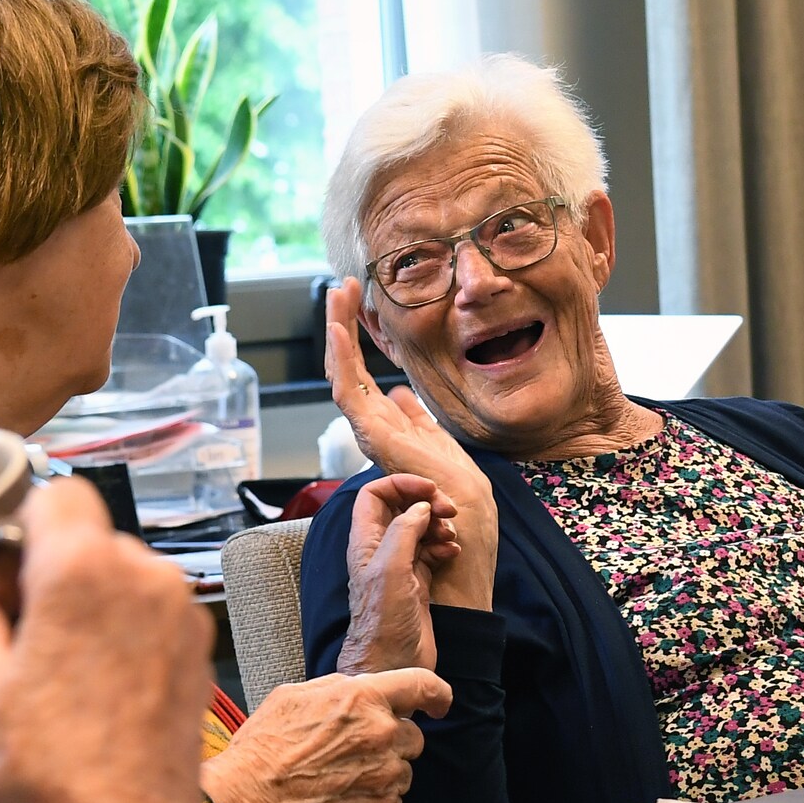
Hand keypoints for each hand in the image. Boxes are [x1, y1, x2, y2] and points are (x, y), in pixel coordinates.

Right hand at [0, 478, 208, 802]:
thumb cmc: (45, 770)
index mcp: (85, 570)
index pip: (57, 493)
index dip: (21, 523)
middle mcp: (146, 578)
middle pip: (93, 536)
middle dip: (51, 567)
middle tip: (11, 629)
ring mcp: (182, 615)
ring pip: (125, 575)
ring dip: (88, 602)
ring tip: (50, 667)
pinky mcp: (199, 652)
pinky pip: (153, 613)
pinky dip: (123, 630)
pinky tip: (90, 685)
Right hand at [200, 669, 454, 802]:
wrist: (247, 799)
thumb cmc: (263, 748)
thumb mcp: (295, 696)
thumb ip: (339, 689)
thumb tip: (358, 690)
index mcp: (363, 699)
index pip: (422, 686)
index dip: (437, 694)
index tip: (440, 703)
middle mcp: (381, 733)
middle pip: (413, 735)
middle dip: (391, 741)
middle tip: (353, 751)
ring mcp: (383, 773)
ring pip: (403, 769)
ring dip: (382, 771)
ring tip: (341, 776)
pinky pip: (394, 800)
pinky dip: (375, 799)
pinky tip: (343, 796)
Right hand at [325, 280, 497, 609]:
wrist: (464, 516)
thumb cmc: (457, 490)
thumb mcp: (440, 439)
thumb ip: (417, 417)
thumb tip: (400, 392)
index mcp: (392, 427)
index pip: (369, 376)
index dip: (362, 340)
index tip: (363, 303)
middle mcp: (375, 428)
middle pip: (352, 369)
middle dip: (346, 324)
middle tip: (344, 286)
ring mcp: (370, 431)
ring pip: (343, 372)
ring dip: (339, 330)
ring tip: (338, 292)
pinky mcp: (372, 434)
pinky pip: (348, 390)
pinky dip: (341, 356)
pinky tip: (339, 326)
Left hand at [339, 474, 464, 673]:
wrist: (392, 664)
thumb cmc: (383, 623)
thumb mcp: (390, 570)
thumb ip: (403, 532)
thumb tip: (420, 508)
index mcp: (365, 542)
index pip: (375, 494)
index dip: (401, 484)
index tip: (430, 489)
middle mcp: (380, 550)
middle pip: (401, 506)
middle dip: (427, 502)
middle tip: (449, 512)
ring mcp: (399, 566)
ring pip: (419, 527)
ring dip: (439, 524)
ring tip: (450, 536)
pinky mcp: (417, 582)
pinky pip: (432, 550)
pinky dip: (445, 545)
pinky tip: (453, 553)